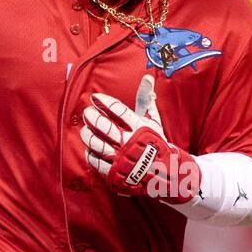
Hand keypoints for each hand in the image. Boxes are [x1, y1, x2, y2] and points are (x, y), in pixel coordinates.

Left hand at [81, 75, 199, 200]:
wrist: (165, 173)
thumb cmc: (156, 144)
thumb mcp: (153, 121)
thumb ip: (146, 100)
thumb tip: (147, 78)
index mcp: (139, 127)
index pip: (118, 110)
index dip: (103, 102)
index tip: (95, 98)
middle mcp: (129, 142)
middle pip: (104, 126)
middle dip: (92, 117)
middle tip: (88, 112)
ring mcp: (121, 158)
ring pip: (96, 143)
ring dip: (88, 135)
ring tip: (86, 130)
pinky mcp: (115, 172)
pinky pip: (95, 161)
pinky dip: (90, 153)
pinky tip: (90, 148)